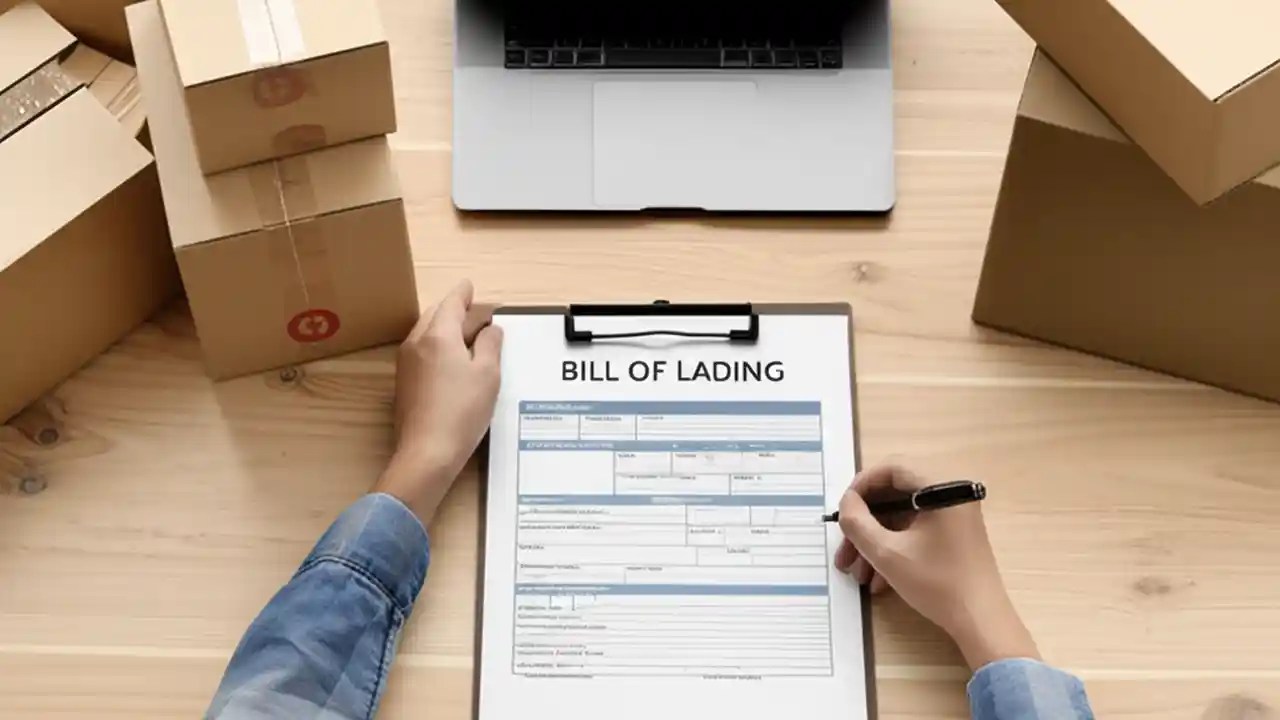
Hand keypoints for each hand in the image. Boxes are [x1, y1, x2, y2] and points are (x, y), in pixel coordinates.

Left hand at [373, 280, 502, 525]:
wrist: (427, 452)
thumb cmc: (461, 412)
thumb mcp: (488, 374)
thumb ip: (491, 345)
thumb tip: (491, 329)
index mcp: (438, 335)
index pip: (451, 303)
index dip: (463, 293)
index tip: (469, 286)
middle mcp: (416, 343)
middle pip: (435, 315)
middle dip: (454, 309)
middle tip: (474, 311)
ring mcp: (406, 364)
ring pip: (426, 333)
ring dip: (445, 328)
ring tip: (467, 334)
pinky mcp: (404, 383)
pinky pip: (422, 352)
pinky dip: (438, 347)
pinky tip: (452, 361)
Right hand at [833, 465, 1038, 670]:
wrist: (981, 622)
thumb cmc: (937, 583)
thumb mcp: (887, 553)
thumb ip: (858, 523)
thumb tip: (846, 504)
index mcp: (942, 488)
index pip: (892, 468)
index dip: (861, 486)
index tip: (842, 511)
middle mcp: (951, 494)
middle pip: (895, 494)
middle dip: (864, 523)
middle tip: (844, 546)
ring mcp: (953, 516)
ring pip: (902, 517)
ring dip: (875, 541)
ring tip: (856, 573)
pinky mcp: (953, 535)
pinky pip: (915, 531)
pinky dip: (894, 549)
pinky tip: (877, 579)